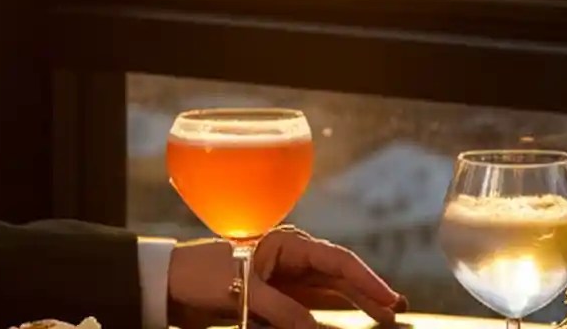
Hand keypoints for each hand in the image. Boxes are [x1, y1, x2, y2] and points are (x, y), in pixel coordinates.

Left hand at [167, 226, 407, 328]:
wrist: (170, 286)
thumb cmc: (203, 276)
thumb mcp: (246, 293)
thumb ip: (283, 312)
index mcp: (287, 245)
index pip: (338, 260)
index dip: (367, 280)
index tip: (390, 299)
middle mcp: (292, 259)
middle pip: (340, 277)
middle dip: (369, 294)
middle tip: (396, 313)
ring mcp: (287, 280)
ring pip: (330, 294)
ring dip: (355, 306)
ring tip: (382, 319)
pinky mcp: (277, 300)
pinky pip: (311, 309)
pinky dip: (328, 318)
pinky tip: (346, 325)